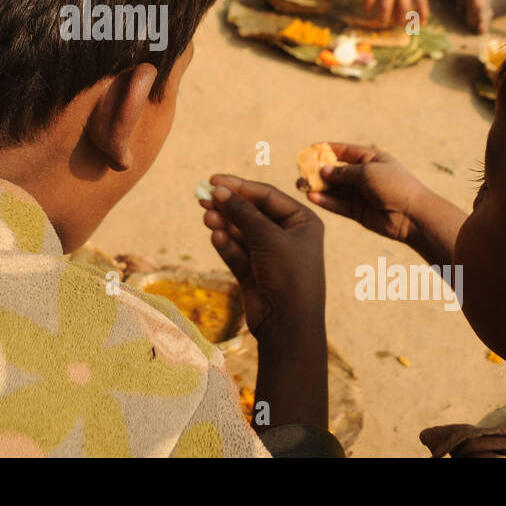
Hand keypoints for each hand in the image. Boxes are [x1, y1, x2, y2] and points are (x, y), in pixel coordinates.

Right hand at [198, 176, 324, 341]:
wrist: (289, 325)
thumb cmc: (289, 276)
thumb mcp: (268, 238)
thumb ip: (243, 212)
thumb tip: (220, 190)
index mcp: (302, 222)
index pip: (267, 195)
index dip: (240, 186)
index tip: (214, 179)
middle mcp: (288, 236)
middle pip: (252, 212)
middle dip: (228, 205)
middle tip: (203, 197)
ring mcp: (270, 255)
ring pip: (241, 232)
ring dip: (225, 224)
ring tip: (207, 216)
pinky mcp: (254, 273)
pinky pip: (237, 252)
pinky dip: (226, 244)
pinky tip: (215, 236)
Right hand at [306, 145, 432, 245]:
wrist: (413, 215)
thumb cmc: (395, 186)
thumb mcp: (368, 172)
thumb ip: (344, 172)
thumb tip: (323, 170)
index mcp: (371, 159)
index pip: (345, 151)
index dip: (327, 150)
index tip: (310, 149)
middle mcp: (364, 175)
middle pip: (336, 171)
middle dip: (319, 171)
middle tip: (301, 171)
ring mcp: (360, 194)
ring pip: (335, 189)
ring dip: (318, 187)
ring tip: (300, 185)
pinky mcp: (358, 211)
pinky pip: (338, 205)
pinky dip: (325, 201)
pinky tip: (312, 197)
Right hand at [365, 0, 429, 25]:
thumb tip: (404, 13)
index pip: (422, 0)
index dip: (423, 13)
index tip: (422, 23)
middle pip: (404, 6)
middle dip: (401, 20)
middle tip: (396, 24)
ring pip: (386, 4)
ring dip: (384, 17)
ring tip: (382, 24)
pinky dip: (368, 5)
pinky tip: (367, 10)